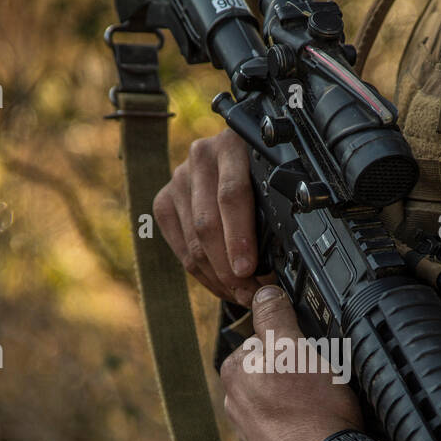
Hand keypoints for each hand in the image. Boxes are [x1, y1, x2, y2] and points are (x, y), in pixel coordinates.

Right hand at [152, 128, 260, 304]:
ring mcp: (179, 178)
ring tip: (241, 294)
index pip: (231, 196)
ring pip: (193, 241)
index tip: (247, 269)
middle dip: (229, 267)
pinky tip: (222, 286)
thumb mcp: (273, 181)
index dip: (239, 237)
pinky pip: (181, 248)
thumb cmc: (261, 173)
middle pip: (207, 224)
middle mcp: (201, 157)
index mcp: (233, 145)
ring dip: (218, 276)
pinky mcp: (164, 201)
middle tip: (250, 293)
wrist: (231, 156)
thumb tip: (276, 265)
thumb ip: (273, 211)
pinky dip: (203, 274)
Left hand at [221, 286, 368, 440]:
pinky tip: (320, 432)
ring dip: (302, 403)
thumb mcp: (295, 348)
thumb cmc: (312, 411)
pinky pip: (289, 432)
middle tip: (323, 383)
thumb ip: (275, 316)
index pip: (265, 339)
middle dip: (298, 373)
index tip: (313, 355)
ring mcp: (250, 435)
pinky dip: (303, 429)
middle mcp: (234, 404)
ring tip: (325, 410)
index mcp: (235, 372)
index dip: (295, 342)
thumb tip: (263, 292)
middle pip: (274, 371)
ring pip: (283, 402)